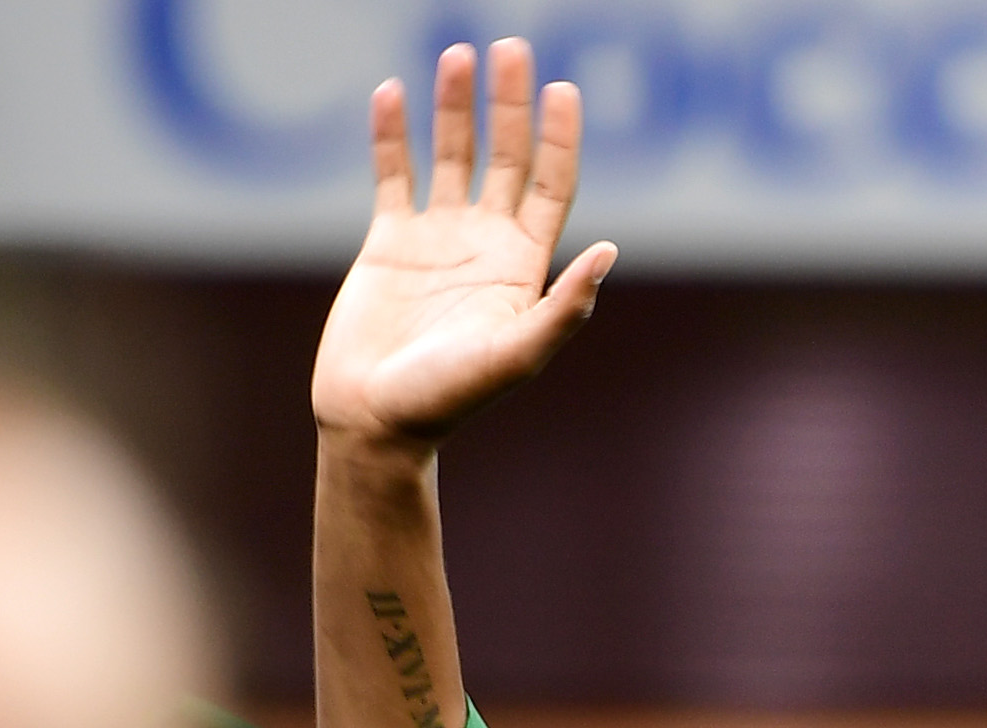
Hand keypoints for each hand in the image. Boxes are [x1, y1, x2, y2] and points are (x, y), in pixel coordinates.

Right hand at [313, 38, 614, 457]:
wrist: (377, 420)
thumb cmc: (449, 399)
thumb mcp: (516, 356)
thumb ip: (563, 307)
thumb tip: (610, 252)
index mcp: (522, 268)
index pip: (551, 188)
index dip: (559, 139)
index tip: (562, 90)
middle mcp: (486, 246)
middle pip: (507, 159)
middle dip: (510, 106)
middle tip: (511, 49)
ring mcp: (438, 239)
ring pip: (452, 157)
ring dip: (455, 108)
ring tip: (458, 56)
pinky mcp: (389, 241)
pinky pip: (394, 175)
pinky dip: (393, 135)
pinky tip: (394, 94)